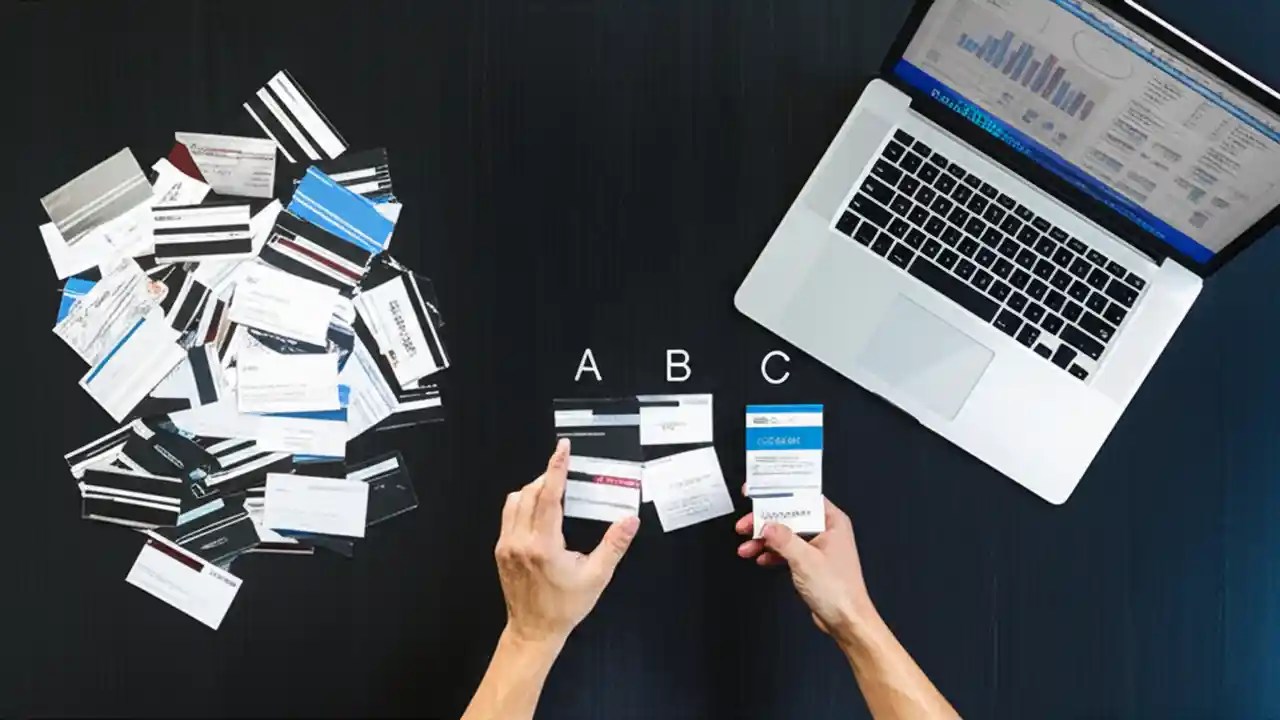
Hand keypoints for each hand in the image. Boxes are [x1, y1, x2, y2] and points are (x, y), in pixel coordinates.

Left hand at [495, 438, 640, 646]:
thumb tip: (630, 521)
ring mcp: (506, 546)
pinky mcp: (500, 550)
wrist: (534, 630)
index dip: (556, 469)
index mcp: (544, 546)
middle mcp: (520, 542)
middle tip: (565, 472)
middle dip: (547, 477)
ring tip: (552, 489)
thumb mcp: (596, 577)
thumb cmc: (564, 607)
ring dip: (532, 489)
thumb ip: (614, 545)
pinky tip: (537, 510)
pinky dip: (522, 504)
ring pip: (514, 501)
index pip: (548, 496)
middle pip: (529, 493)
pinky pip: (508, 515)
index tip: (562, 449)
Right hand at [735, 494, 875, 646]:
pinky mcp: (810, 562)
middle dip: (765, 522)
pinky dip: (773, 554)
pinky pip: (787, 551)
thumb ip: (784, 539)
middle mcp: (826, 530)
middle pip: (789, 517)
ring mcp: (818, 547)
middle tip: (745, 525)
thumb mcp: (806, 560)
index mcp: (832, 521)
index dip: (778, 494)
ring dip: (765, 541)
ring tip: (747, 547)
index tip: (758, 494)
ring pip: (785, 535)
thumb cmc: (840, 592)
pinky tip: (760, 558)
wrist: (846, 621)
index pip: (802, 498)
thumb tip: (766, 525)